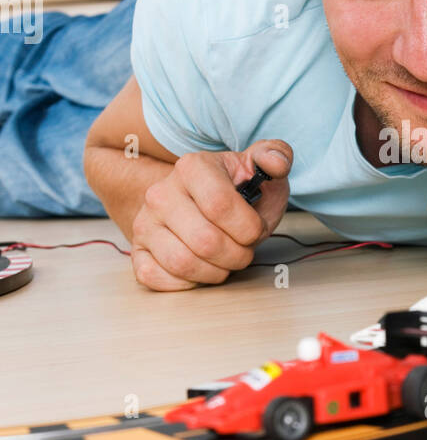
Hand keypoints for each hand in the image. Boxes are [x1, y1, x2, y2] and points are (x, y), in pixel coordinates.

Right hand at [131, 139, 292, 290]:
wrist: (199, 203)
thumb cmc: (236, 192)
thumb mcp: (259, 171)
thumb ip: (276, 157)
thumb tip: (275, 163)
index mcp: (191, 167)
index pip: (220, 205)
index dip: (248, 227)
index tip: (256, 229)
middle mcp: (161, 193)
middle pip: (205, 241)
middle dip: (237, 254)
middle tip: (243, 249)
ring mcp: (145, 223)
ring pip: (183, 264)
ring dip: (215, 271)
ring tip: (225, 259)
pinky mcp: (137, 251)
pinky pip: (156, 278)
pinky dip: (187, 282)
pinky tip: (201, 269)